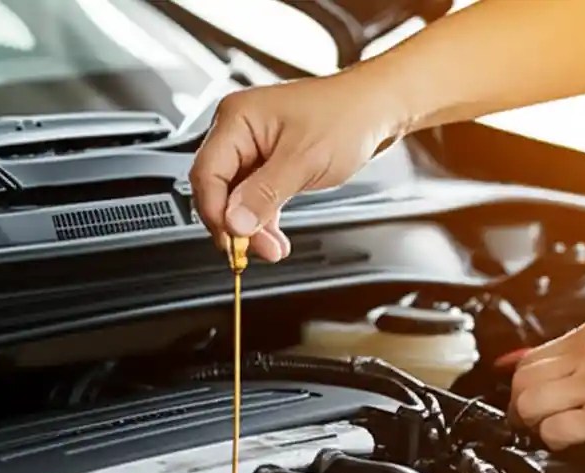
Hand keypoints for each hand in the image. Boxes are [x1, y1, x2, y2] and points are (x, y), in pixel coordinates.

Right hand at [190, 72, 409, 261]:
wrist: (377, 108)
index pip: (206, 174)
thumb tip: (235, 223)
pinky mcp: (270, 161)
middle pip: (218, 188)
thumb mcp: (305, 160)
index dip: (216, 213)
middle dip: (234, 224)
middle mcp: (239, 131)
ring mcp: (254, 147)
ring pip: (236, 197)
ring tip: (271, 249)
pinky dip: (263, 218)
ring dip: (251, 227)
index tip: (232, 241)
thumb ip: (265, 194)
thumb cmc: (347, 116)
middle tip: (252, 251)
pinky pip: (255, 196)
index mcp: (237, 119)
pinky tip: (274, 237)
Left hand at [509, 319, 584, 472]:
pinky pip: (553, 429)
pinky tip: (571, 445)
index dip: (523, 387)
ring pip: (529, 402)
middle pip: (522, 379)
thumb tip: (552, 383)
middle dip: (521, 408)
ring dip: (533, 425)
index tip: (530, 406)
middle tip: (533, 427)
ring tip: (551, 435)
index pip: (531, 357)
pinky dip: (553, 442)